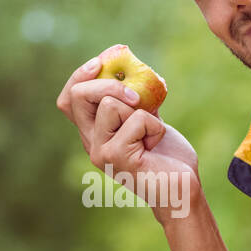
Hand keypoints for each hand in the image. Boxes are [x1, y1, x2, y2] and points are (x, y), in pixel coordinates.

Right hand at [57, 50, 199, 221]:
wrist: (182, 187)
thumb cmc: (166, 155)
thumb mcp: (147, 118)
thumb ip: (133, 99)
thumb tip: (130, 67)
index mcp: (93, 132)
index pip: (68, 100)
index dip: (79, 77)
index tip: (100, 62)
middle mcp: (90, 143)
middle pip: (78, 95)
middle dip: (109, 83)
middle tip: (135, 97)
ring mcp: (100, 152)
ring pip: (109, 104)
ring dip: (140, 110)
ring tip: (150, 133)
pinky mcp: (116, 157)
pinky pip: (136, 119)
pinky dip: (154, 126)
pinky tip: (156, 144)